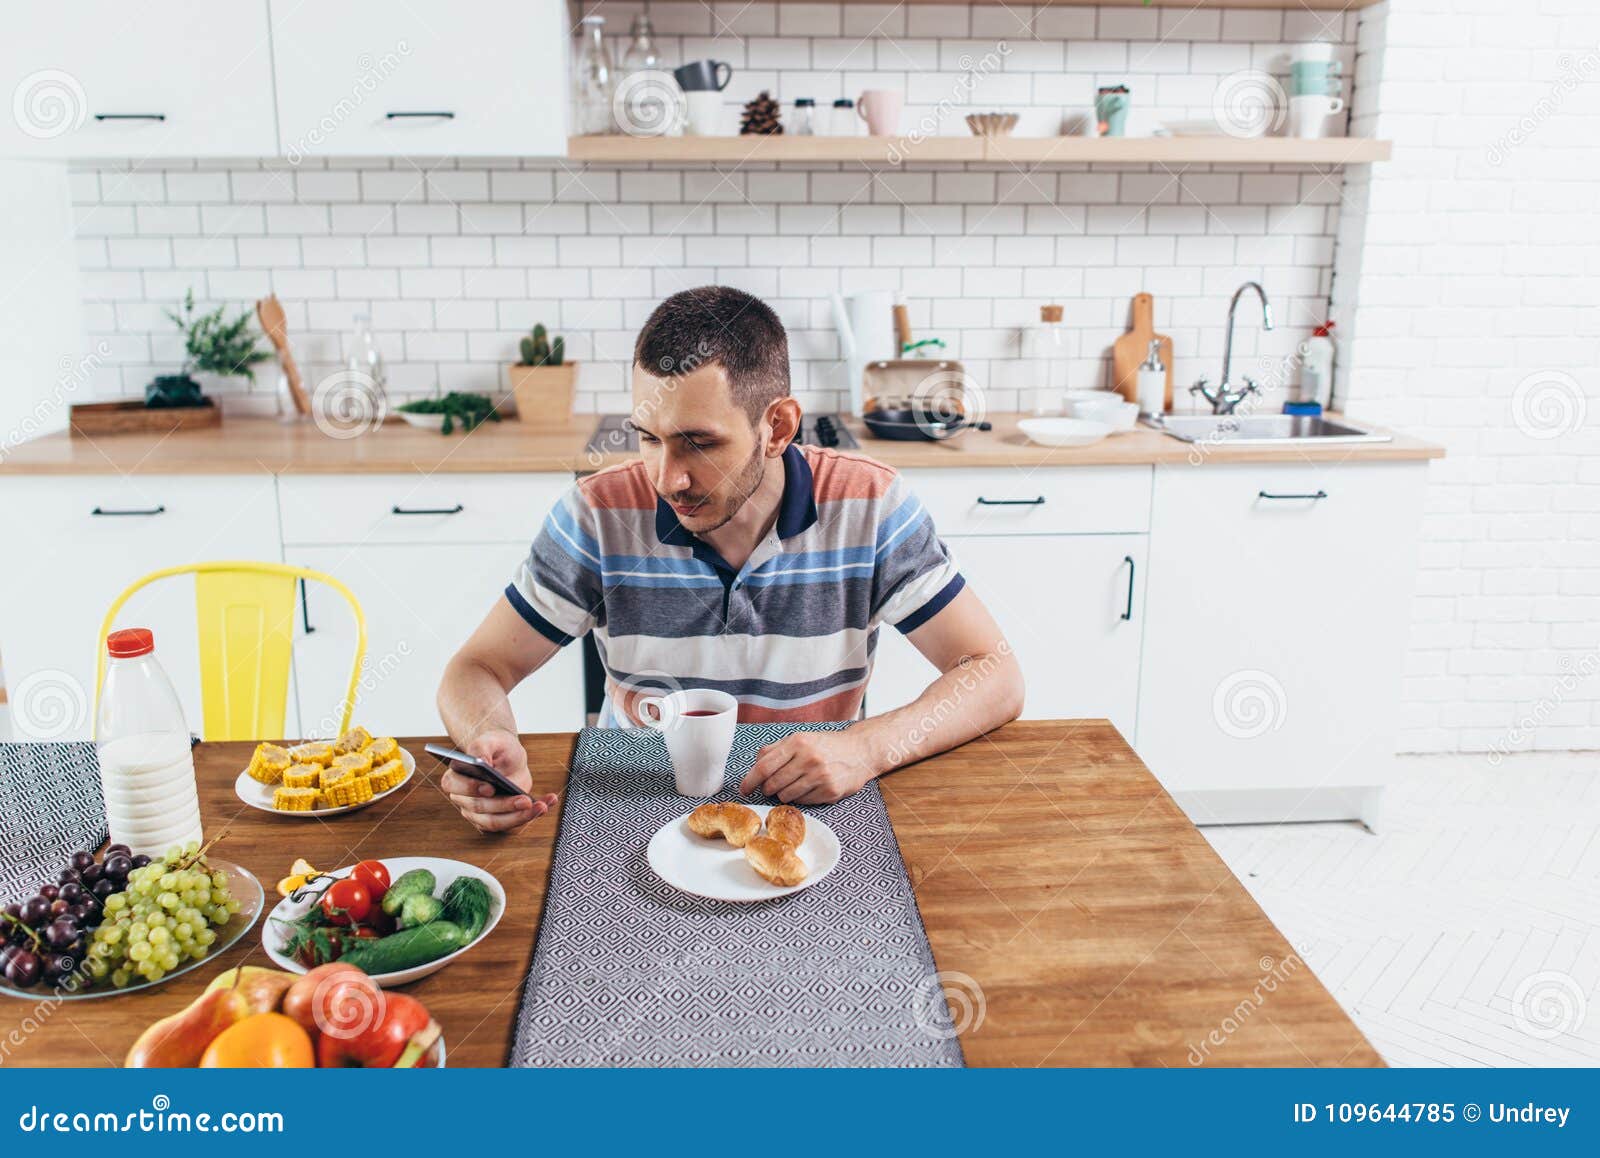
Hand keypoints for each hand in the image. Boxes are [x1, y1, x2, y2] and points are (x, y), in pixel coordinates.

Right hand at [439, 729, 557, 833]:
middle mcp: (464, 799)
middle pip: (481, 808)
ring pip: (496, 822)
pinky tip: (545, 804)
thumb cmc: (495, 747)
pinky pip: (512, 823)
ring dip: (520, 817)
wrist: (507, 756)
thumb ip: (481, 748)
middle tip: (524, 800)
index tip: (490, 788)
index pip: (457, 788)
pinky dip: (530, 816)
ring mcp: (479, 813)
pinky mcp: (496, 819)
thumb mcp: (489, 740)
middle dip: (505, 805)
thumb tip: (480, 762)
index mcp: (455, 778)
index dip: (472, 789)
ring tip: (540, 806)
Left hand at [738, 731, 877, 803]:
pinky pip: (803, 802)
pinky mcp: (830, 791)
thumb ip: (776, 749)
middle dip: (767, 789)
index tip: (744, 789)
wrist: (860, 751)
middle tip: (772, 787)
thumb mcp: (801, 738)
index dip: (750, 780)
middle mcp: (809, 759)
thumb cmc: (827, 745)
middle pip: (772, 784)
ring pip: (786, 796)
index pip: (764, 766)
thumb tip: (755, 763)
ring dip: (783, 794)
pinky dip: (800, 798)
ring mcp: (820, 776)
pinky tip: (808, 788)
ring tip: (794, 785)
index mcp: (798, 743)